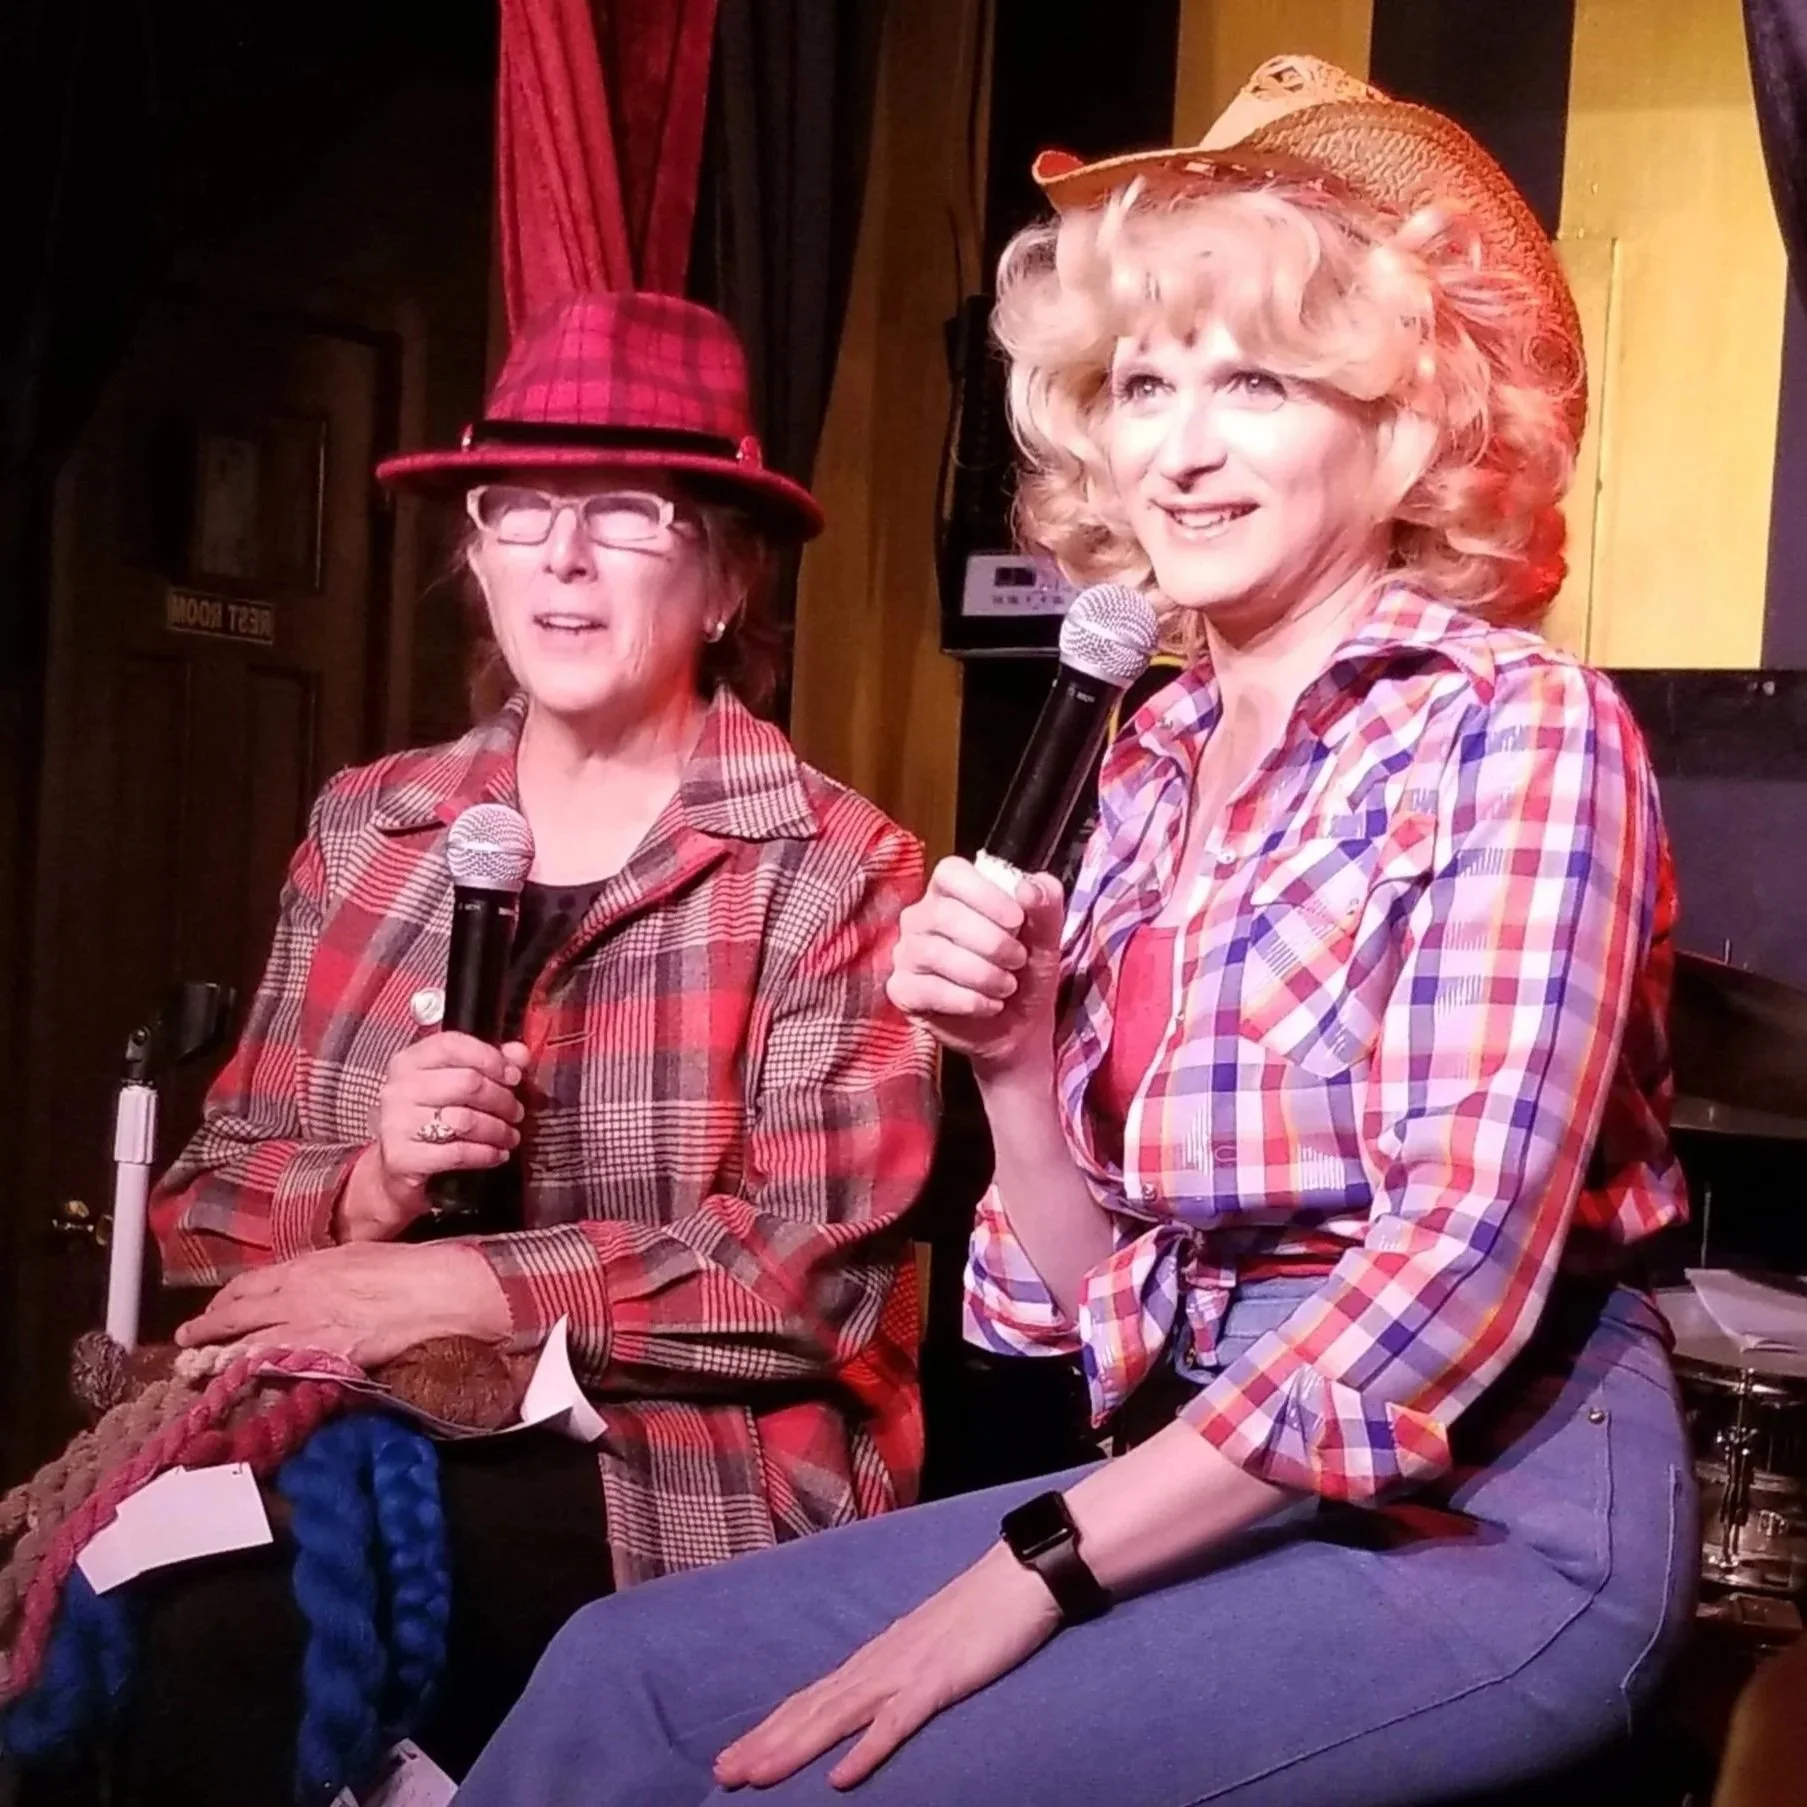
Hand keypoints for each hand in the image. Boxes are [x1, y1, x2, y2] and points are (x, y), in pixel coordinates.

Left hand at [174, 1241, 510, 1367]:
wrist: (436, 1289)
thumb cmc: (409, 1267)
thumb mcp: (359, 1255)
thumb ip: (324, 1270)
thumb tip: (309, 1283)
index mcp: (308, 1264)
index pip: (251, 1283)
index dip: (226, 1298)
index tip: (214, 1308)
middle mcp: (297, 1293)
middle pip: (237, 1311)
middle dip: (206, 1327)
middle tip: (186, 1339)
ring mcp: (306, 1325)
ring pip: (246, 1342)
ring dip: (217, 1355)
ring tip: (196, 1365)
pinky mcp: (321, 1355)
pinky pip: (277, 1365)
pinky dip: (253, 1372)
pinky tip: (238, 1380)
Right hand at [340, 1033, 529, 1239]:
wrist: (396, 1165)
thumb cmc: (431, 1116)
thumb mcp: (456, 1083)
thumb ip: (491, 1062)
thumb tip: (520, 1054)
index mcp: (410, 1061)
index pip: (452, 1045)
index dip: (490, 1058)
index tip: (513, 1076)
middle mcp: (399, 1088)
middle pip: (467, 1083)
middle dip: (502, 1099)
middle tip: (516, 1111)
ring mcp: (397, 1123)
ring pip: (465, 1120)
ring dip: (498, 1129)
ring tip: (510, 1135)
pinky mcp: (402, 1157)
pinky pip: (458, 1153)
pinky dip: (486, 1154)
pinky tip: (497, 1154)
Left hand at [713, 1543, 1060, 1790]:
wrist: (1019, 1576)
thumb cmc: (979, 1613)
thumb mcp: (928, 1647)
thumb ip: (898, 1673)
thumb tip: (870, 1700)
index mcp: (877, 1657)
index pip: (812, 1697)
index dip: (772, 1727)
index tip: (734, 1753)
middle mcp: (880, 1662)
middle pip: (812, 1708)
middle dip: (765, 1742)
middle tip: (722, 1772)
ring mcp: (907, 1670)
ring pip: (838, 1716)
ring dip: (794, 1747)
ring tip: (755, 1775)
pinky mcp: (939, 1680)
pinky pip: (897, 1722)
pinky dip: (866, 1750)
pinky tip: (840, 1778)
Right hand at [886, 858, 1064, 1076]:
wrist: (1018, 1028)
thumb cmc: (1025, 973)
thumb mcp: (1045, 940)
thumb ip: (1045, 907)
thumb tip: (1030, 886)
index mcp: (952, 893)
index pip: (951, 873)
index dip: (985, 895)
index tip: (1018, 921)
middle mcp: (921, 917)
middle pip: (944, 914)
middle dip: (991, 942)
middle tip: (1018, 961)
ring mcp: (907, 953)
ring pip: (933, 953)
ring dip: (982, 974)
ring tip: (1007, 987)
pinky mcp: (902, 990)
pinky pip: (926, 989)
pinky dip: (967, 1000)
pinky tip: (989, 1006)